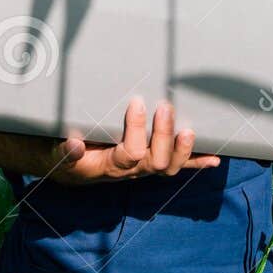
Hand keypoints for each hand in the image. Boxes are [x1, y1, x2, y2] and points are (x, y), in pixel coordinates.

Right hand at [42, 97, 222, 186]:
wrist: (71, 169)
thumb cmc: (66, 155)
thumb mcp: (58, 153)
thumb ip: (64, 151)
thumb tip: (74, 145)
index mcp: (110, 166)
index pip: (130, 153)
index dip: (137, 130)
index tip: (137, 103)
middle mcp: (131, 170)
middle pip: (156, 161)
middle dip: (163, 135)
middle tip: (165, 107)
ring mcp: (144, 167)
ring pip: (170, 166)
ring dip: (184, 150)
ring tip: (190, 131)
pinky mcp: (152, 163)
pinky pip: (177, 166)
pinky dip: (196, 162)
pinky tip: (214, 158)